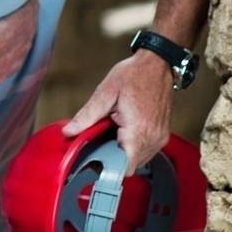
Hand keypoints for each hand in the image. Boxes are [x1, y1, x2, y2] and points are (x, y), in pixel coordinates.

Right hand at [0, 0, 38, 101]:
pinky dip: (22, 48)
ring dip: (28, 31)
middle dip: (31, 14)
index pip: (25, 16)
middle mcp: (6, 56)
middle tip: (28, 0)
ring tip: (25, 18)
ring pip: (26, 47)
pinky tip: (16, 44)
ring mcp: (2, 70)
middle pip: (29, 31)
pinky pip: (18, 61)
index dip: (31, 2)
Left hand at [61, 50, 173, 174]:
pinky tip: (125, 128)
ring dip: (123, 150)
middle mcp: (153, 137)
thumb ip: (87, 115)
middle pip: (129, 165)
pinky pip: (145, 150)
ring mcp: (160, 137)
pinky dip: (133, 145)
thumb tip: (70, 131)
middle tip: (101, 137)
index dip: (108, 167)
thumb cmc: (134, 74)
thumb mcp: (105, 92)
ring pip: (138, 160)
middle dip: (113, 156)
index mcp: (139, 129)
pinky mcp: (162, 135)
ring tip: (115, 129)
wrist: (157, 64)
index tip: (95, 161)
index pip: (124, 167)